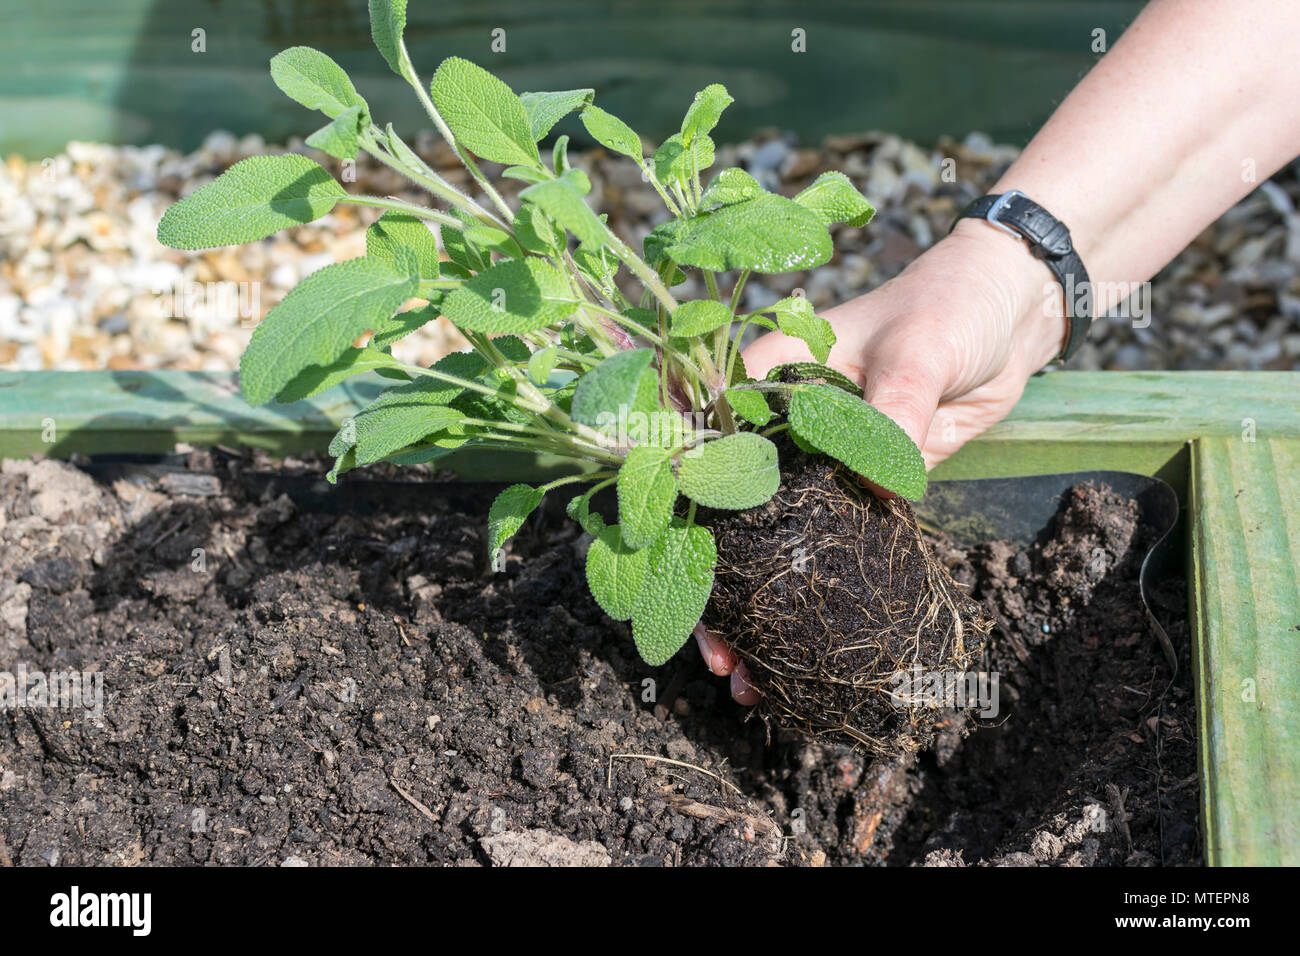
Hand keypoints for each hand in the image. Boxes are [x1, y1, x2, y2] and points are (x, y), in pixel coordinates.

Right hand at [700, 220, 1066, 700]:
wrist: (1010, 316)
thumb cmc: (950, 309)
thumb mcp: (920, 349)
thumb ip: (892, 411)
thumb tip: (877, 487)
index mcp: (766, 378)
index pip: (703, 444)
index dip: (679, 505)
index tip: (675, 564)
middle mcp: (776, 428)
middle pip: (722, 512)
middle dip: (709, 581)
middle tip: (714, 648)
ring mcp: (813, 465)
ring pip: (765, 543)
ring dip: (752, 608)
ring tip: (742, 673)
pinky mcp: (856, 491)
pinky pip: (824, 550)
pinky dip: (807, 600)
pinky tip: (793, 653)